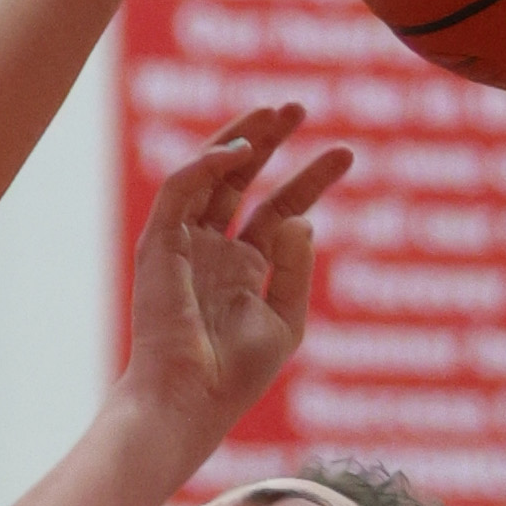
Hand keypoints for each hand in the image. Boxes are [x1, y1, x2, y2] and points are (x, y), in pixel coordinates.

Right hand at [117, 106, 350, 469]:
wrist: (191, 400)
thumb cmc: (234, 376)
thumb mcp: (283, 320)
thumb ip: (294, 269)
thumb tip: (303, 218)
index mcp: (243, 269)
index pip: (279, 209)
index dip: (310, 178)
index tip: (346, 152)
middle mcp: (212, 250)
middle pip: (241, 180)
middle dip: (269, 140)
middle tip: (300, 105)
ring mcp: (184, 244)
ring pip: (209, 173)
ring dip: (238, 138)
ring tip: (275, 110)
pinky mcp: (159, 244)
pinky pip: (180, 189)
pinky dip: (207, 164)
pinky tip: (239, 150)